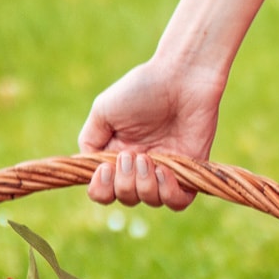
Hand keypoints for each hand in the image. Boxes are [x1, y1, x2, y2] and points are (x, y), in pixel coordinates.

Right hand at [77, 59, 224, 210]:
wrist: (182, 76)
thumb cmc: (143, 88)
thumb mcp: (104, 110)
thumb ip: (89, 141)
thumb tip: (88, 168)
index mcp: (117, 155)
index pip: (104, 191)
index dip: (101, 190)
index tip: (105, 169)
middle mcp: (141, 166)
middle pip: (125, 198)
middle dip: (124, 183)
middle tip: (131, 156)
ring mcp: (166, 169)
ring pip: (149, 201)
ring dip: (144, 186)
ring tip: (148, 159)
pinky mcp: (190, 170)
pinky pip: (178, 202)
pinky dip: (168, 194)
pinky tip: (164, 172)